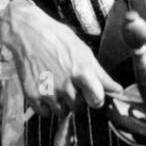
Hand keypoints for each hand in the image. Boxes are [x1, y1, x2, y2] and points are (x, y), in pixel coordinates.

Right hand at [0, 0, 121, 114]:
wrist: (27, 32)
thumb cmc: (57, 39)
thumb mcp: (83, 52)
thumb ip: (100, 74)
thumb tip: (118, 89)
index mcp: (81, 72)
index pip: (97, 100)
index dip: (95, 98)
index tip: (91, 94)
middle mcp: (65, 84)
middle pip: (78, 107)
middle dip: (76, 99)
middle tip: (68, 84)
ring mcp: (48, 91)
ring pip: (61, 112)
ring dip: (60, 103)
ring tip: (54, 84)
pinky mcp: (32, 95)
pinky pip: (45, 113)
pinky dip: (45, 106)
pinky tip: (44, 89)